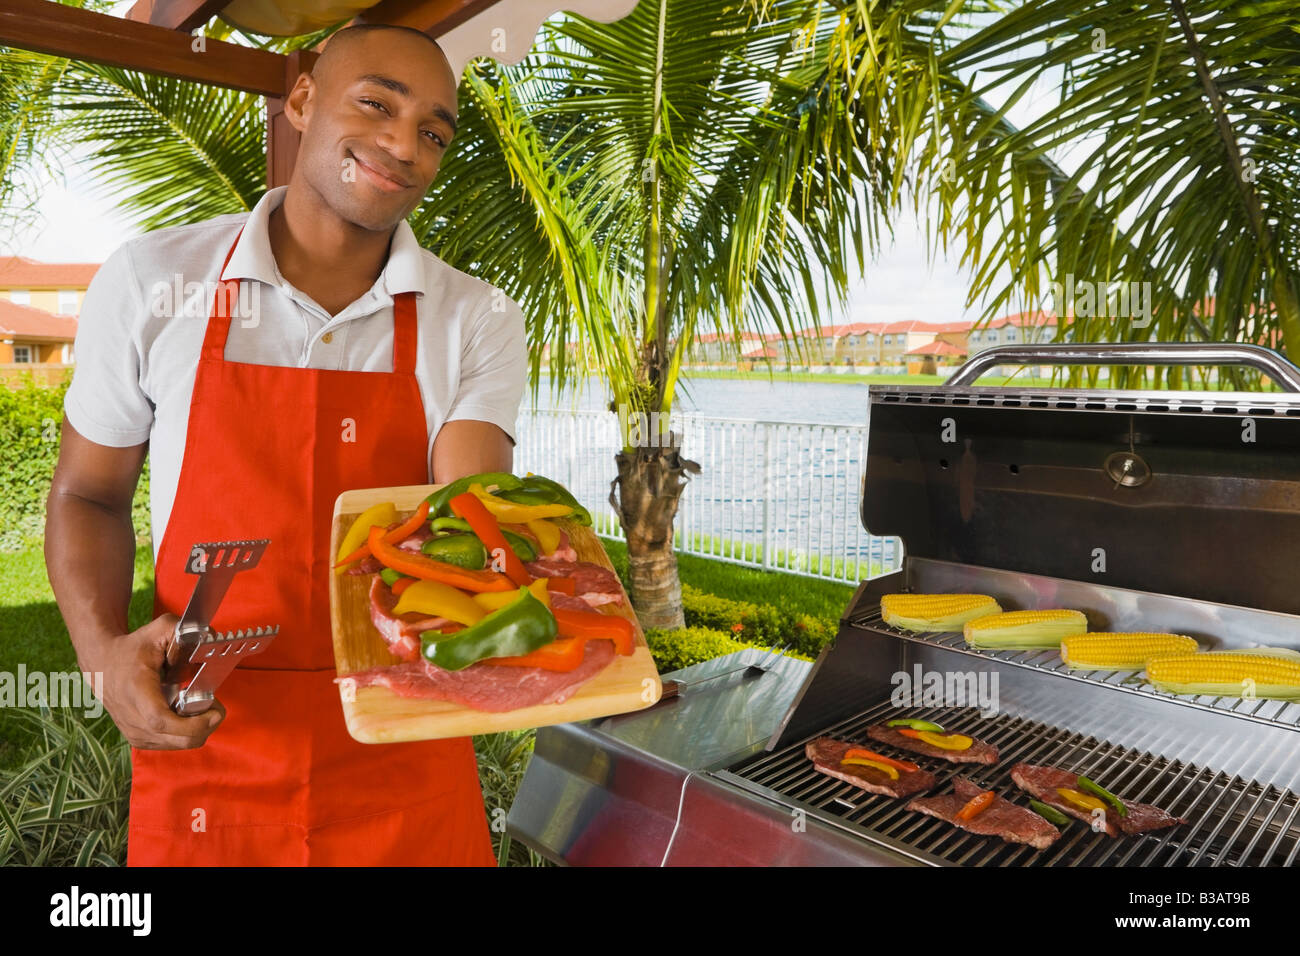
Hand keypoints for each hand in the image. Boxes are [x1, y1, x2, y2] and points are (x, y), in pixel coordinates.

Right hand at [82, 613, 226, 749]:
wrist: (103, 664)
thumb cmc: (132, 649)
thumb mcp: (158, 630)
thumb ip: (186, 631)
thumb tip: (211, 638)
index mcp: (137, 691)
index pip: (161, 720)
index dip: (192, 724)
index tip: (214, 712)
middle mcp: (132, 718)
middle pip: (176, 739)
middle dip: (205, 726)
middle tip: (215, 707)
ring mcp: (134, 732)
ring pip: (178, 745)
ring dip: (197, 730)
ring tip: (200, 707)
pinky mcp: (137, 739)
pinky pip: (171, 745)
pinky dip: (185, 734)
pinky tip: (186, 715)